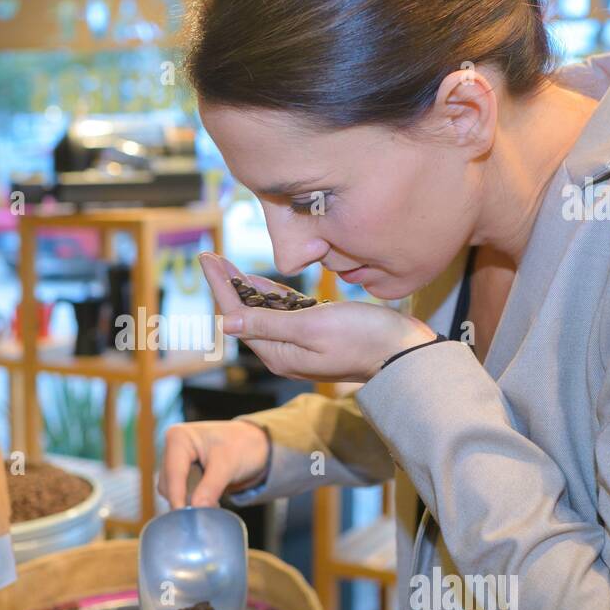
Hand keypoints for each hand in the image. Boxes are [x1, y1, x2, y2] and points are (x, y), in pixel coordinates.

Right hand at [158, 420, 270, 508]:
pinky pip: (179, 491)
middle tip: (207, 512)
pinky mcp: (181, 470)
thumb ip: (210, 488)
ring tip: (213, 502)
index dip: (177, 497)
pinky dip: (192, 499)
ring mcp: (175, 458)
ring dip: (188, 501)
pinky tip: (208, 499)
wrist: (255, 444)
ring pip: (171, 490)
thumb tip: (196, 510)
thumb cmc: (242, 446)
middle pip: (169, 484)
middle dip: (185, 500)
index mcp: (179, 438)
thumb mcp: (228, 466)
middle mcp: (172, 446)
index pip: (173, 473)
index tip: (183, 518)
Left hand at [199, 252, 436, 383]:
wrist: (402, 353)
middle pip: (246, 314)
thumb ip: (269, 323)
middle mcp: (284, 352)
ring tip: (228, 265)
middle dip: (228, 284)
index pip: (238, 316)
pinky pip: (285, 312)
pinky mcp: (316, 334)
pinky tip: (262, 282)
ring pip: (264, 312)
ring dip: (247, 288)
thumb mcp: (311, 327)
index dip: (221, 285)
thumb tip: (228, 323)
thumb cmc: (362, 338)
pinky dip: (272, 295)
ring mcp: (300, 344)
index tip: (207, 257)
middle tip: (211, 256)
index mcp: (278, 354)